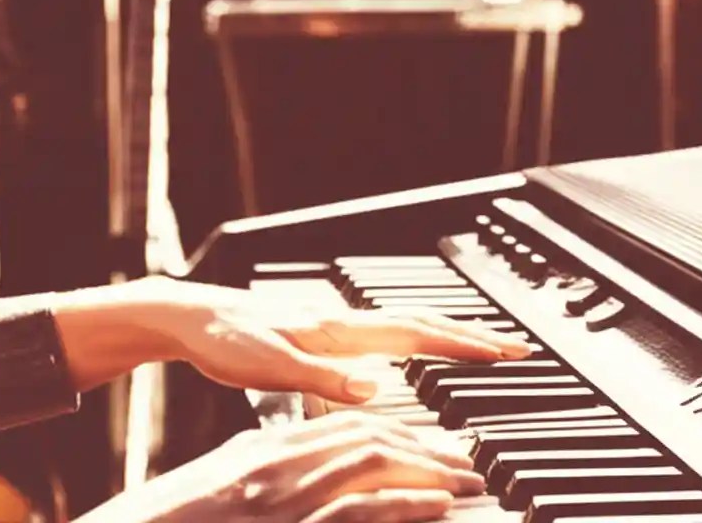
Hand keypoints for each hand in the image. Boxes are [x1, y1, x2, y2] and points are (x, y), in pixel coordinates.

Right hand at [78, 412, 483, 522]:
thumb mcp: (223, 491)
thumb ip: (265, 474)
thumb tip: (302, 473)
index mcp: (262, 452)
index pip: (343, 426)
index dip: (398, 431)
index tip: (433, 445)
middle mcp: (275, 466)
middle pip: (367, 436)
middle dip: (425, 445)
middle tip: (467, 462)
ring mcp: (280, 498)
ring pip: (371, 464)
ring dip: (430, 472)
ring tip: (468, 483)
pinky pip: (358, 509)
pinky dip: (404, 504)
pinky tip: (437, 505)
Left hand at [148, 280, 529, 403]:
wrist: (188, 315)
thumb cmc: (222, 340)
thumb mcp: (268, 367)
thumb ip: (322, 379)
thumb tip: (376, 386)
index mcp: (338, 329)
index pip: (417, 333)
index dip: (464, 345)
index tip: (507, 353)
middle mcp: (342, 321)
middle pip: (422, 322)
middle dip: (471, 335)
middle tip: (513, 349)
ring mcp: (333, 324)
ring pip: (403, 325)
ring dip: (445, 334)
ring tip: (477, 347)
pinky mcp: (319, 331)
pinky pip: (381, 334)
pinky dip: (411, 340)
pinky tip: (407, 356)